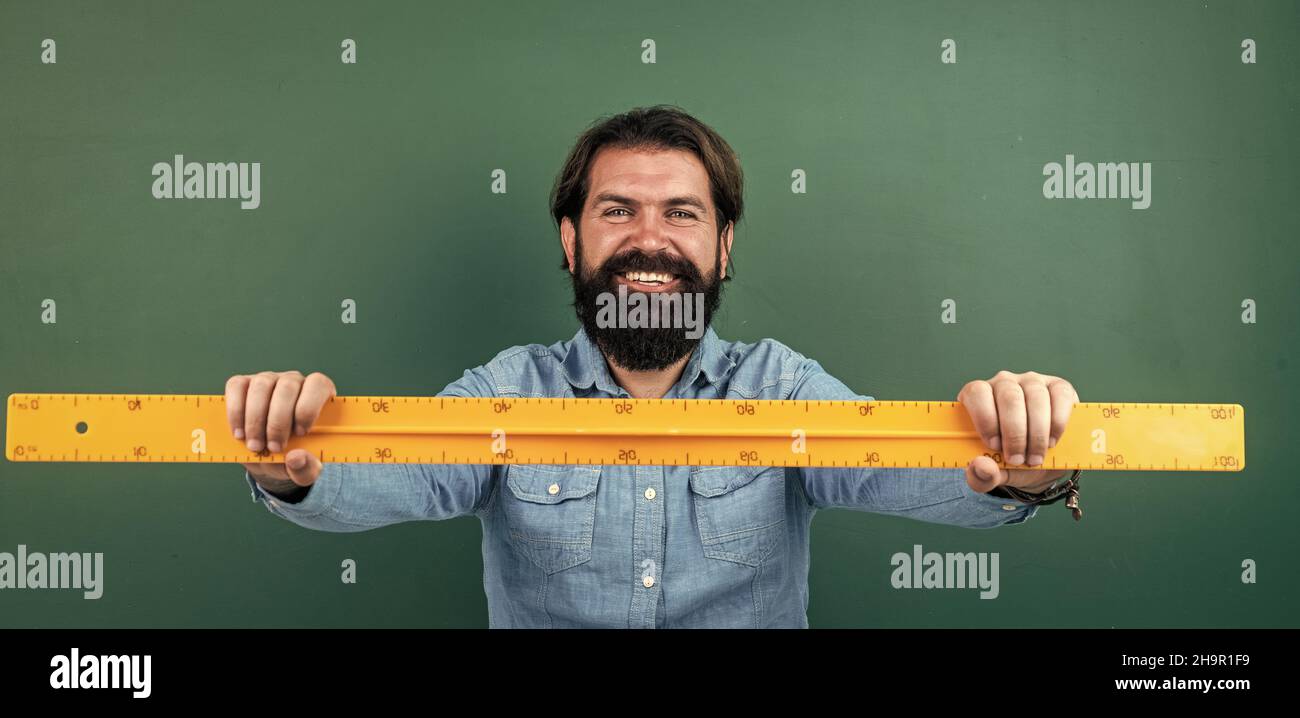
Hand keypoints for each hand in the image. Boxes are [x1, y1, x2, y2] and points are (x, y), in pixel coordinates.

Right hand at [225, 370, 336, 489]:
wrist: (270, 456)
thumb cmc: (294, 455)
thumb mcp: (305, 469)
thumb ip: (307, 468)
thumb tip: (296, 458)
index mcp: (319, 393)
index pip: (318, 384)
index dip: (308, 407)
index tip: (300, 433)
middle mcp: (294, 381)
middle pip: (287, 387)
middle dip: (278, 421)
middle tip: (274, 448)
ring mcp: (268, 379)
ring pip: (261, 386)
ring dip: (255, 419)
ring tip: (255, 445)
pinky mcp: (244, 384)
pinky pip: (237, 387)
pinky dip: (236, 412)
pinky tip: (239, 433)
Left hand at [957, 370, 1078, 494]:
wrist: (1040, 462)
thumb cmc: (1009, 461)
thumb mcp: (993, 474)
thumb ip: (980, 476)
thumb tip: (980, 466)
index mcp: (977, 397)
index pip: (977, 393)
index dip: (986, 418)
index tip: (995, 445)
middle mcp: (1003, 383)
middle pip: (1009, 396)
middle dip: (1015, 433)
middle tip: (1017, 460)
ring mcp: (1031, 382)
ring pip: (1035, 396)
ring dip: (1037, 432)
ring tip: (1035, 457)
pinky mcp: (1058, 387)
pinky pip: (1060, 396)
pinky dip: (1057, 422)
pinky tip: (1051, 441)